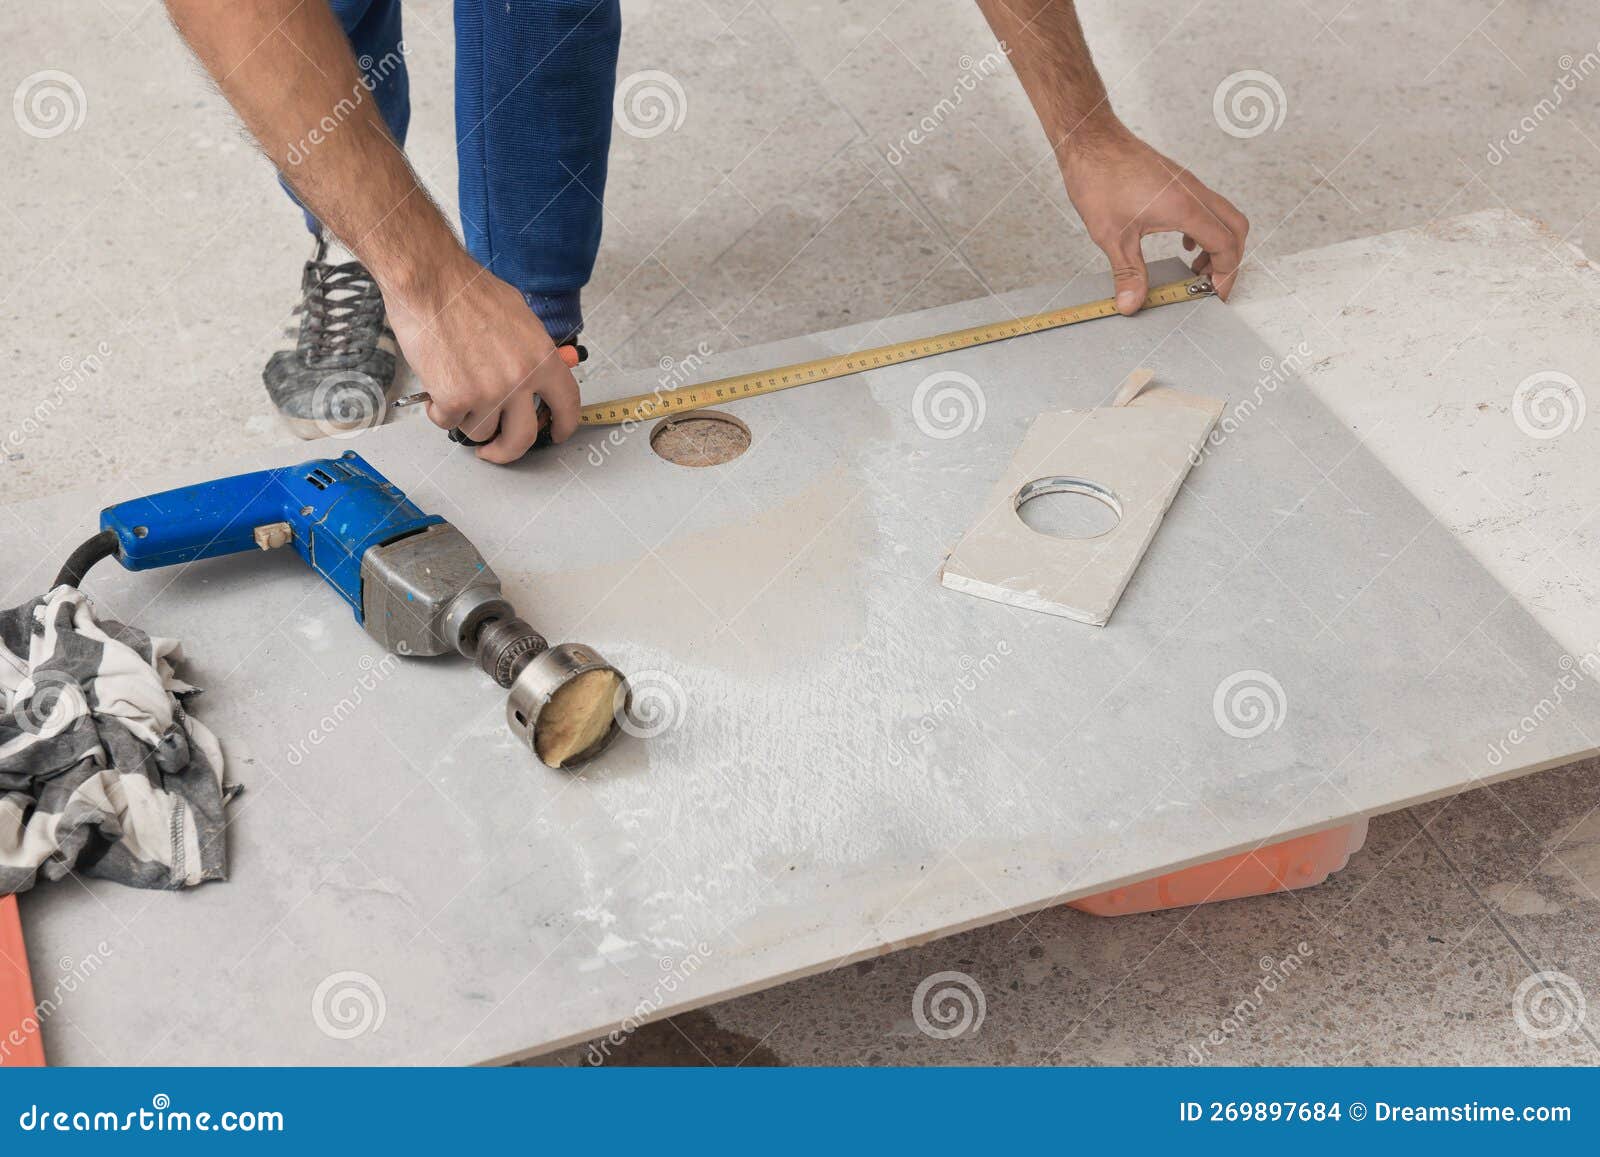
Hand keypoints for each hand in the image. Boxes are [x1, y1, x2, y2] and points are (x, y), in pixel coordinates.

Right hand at [385, 253, 580, 462]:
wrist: (429, 280)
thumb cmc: (468, 292)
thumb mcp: (519, 317)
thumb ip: (531, 351)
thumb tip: (540, 373)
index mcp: (542, 359)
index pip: (567, 405)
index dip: (563, 426)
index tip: (555, 435)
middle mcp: (520, 380)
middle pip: (522, 438)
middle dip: (506, 451)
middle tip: (493, 451)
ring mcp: (488, 392)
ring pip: (480, 431)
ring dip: (465, 418)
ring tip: (454, 386)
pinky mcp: (454, 399)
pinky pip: (448, 422)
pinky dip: (438, 410)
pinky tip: (435, 384)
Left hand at [1059, 127, 1247, 313]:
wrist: (1091, 139)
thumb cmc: (1100, 178)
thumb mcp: (1112, 236)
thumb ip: (1127, 273)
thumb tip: (1131, 304)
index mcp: (1185, 208)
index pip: (1225, 246)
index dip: (1225, 275)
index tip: (1214, 296)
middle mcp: (1193, 193)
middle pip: (1235, 229)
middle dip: (1229, 261)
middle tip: (1210, 286)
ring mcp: (1187, 184)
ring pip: (1222, 216)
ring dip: (1218, 245)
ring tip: (1196, 270)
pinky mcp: (1176, 181)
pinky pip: (1206, 207)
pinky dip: (1204, 230)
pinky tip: (1183, 244)